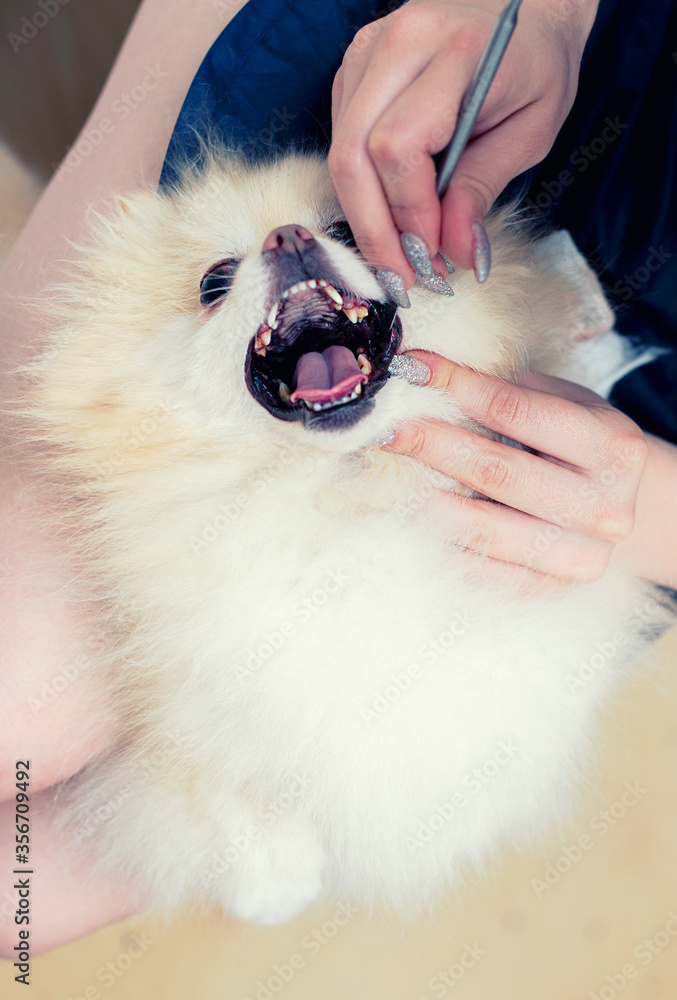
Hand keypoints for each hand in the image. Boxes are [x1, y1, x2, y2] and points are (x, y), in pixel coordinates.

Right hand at [329, 0, 598, 281]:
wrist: (524, 1)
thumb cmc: (536, 63)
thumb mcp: (532, 131)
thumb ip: (484, 188)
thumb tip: (455, 254)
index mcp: (453, 53)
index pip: (398, 148)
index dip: (409, 214)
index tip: (433, 258)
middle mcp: (397, 45)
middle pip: (351, 155)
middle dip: (374, 229)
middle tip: (402, 277)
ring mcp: (366, 52)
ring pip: (339, 152)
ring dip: (366, 215)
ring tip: (402, 254)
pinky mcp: (353, 67)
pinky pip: (341, 140)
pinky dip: (363, 187)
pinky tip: (393, 210)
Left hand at [382, 351, 647, 585]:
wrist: (619, 509)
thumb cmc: (580, 447)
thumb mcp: (565, 405)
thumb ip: (508, 390)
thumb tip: (426, 373)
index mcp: (612, 447)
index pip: (517, 411)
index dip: (459, 387)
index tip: (415, 370)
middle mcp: (604, 507)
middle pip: (496, 472)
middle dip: (433, 445)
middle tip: (389, 429)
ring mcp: (580, 556)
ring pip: (484, 529)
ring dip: (428, 502)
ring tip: (393, 480)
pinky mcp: (550, 590)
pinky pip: (482, 572)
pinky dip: (443, 546)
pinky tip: (415, 522)